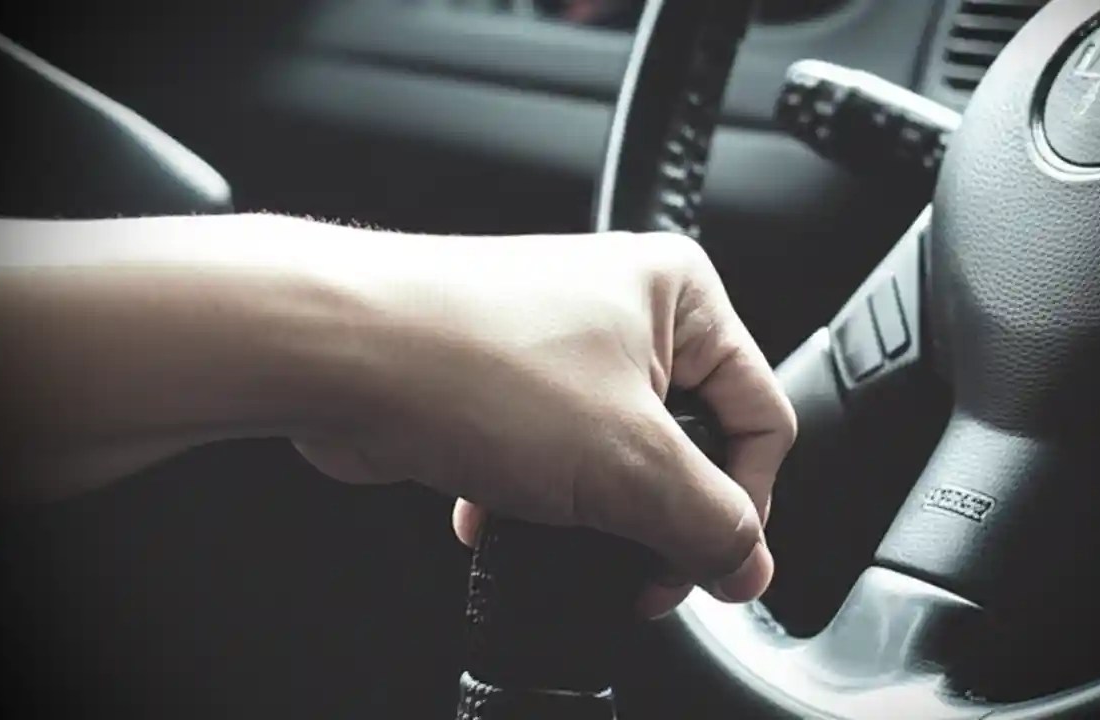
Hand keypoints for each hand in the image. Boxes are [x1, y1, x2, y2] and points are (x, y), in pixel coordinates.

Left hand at [295, 230, 796, 616]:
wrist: (339, 352)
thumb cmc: (473, 363)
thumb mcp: (627, 462)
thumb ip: (707, 521)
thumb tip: (747, 562)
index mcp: (682, 298)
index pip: (761, 418)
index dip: (744, 505)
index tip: (711, 564)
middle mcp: (628, 311)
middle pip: (691, 446)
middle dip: (659, 514)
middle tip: (639, 568)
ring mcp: (566, 346)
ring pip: (619, 462)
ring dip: (592, 515)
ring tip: (556, 532)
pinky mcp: (512, 384)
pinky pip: (557, 461)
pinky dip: (537, 503)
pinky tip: (499, 516)